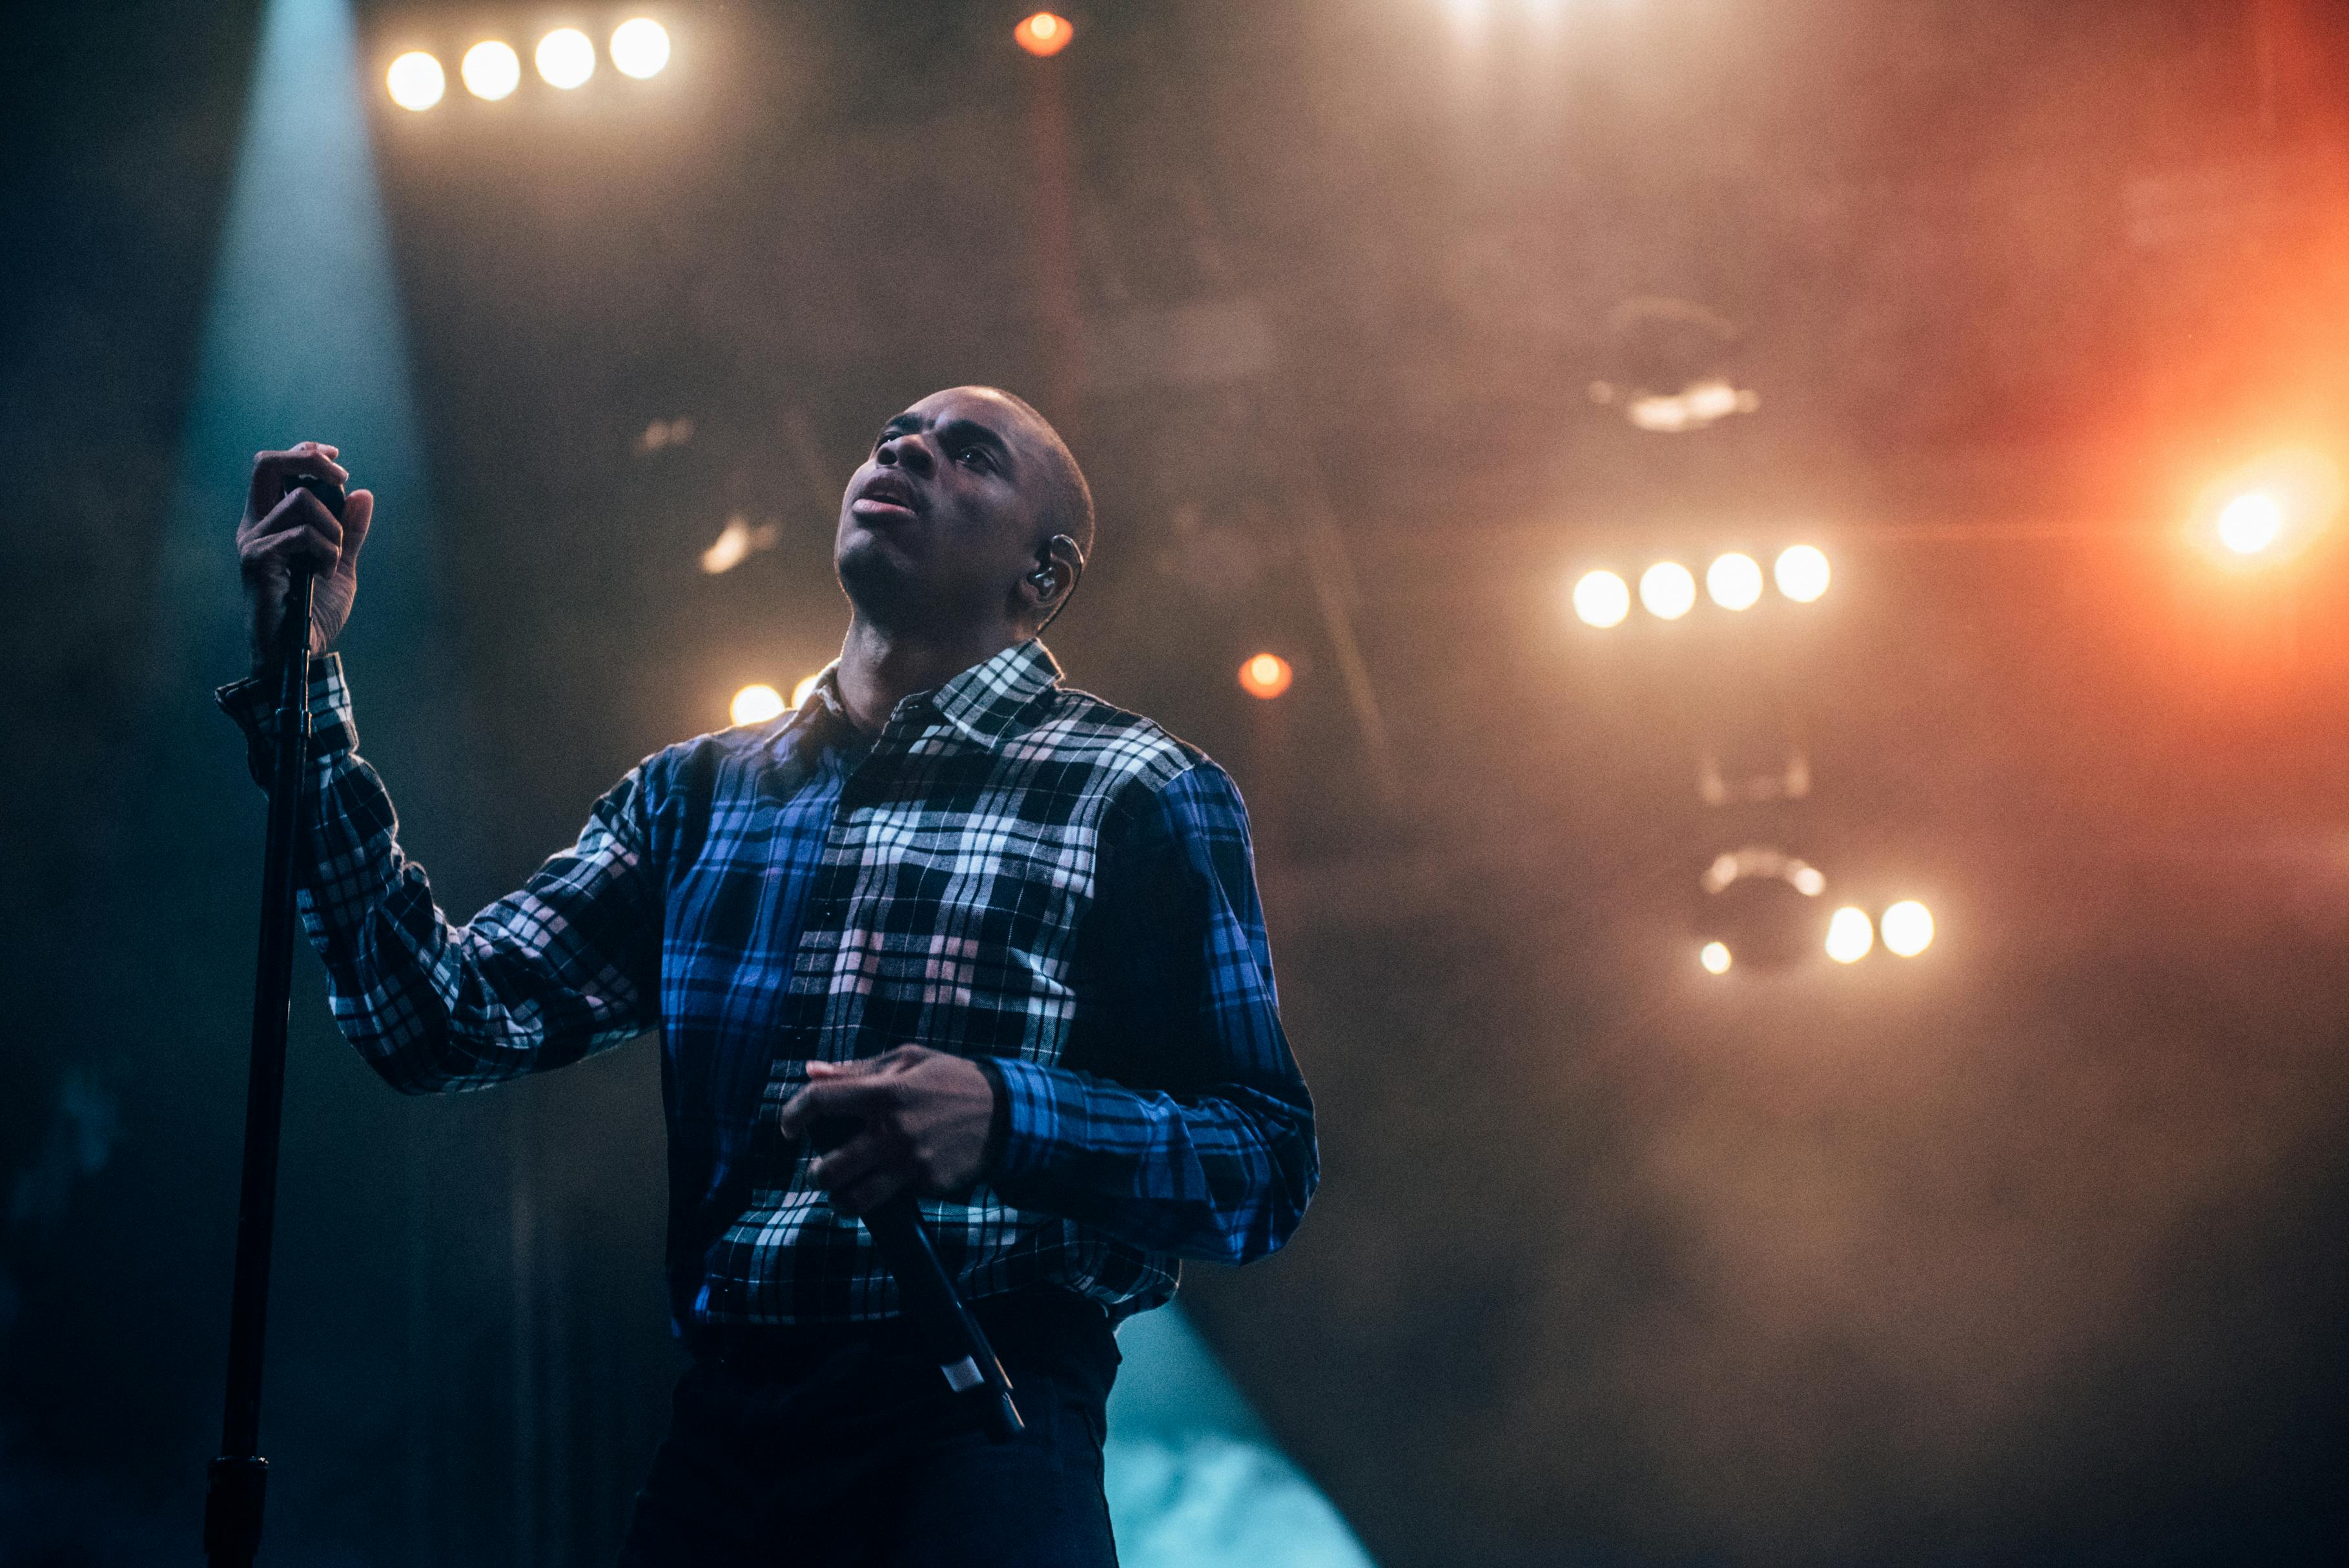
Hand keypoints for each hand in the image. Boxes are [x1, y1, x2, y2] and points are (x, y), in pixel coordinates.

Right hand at [236, 441, 374, 677]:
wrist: (299, 652)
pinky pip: (301, 534)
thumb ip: (351, 531)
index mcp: (271, 521)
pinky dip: (326, 550)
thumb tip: (362, 494)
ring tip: (332, 558)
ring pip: (299, 501)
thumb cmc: (314, 611)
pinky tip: (324, 573)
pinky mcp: (256, 561)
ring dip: (332, 526)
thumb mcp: (341, 564)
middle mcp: (255, 525)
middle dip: (309, 461)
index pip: (275, 467)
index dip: (305, 453)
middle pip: (266, 464)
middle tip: (340, 477)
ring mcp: (252, 542)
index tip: (336, 456)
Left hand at [777, 1046, 998, 1214]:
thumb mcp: (908, 1060)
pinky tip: (877, 1188)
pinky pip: (886, 1200)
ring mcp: (909, 1162)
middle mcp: (892, 1130)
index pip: (820, 1101)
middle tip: (819, 1171)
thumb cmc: (950, 1080)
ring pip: (852, 1197)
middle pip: (829, 1166)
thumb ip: (856, 1069)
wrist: (1006, 1113)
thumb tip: (810, 1072)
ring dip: (837, 1198)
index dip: (793, 1114)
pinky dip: (873, 1199)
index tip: (787, 1128)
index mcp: (884, 1091)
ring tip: (838, 1192)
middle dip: (815, 1173)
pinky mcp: (925, 1184)